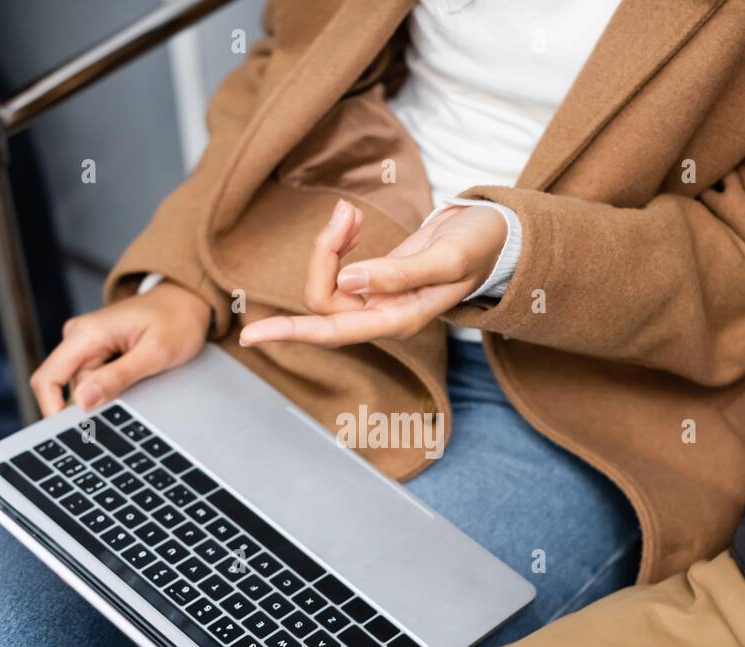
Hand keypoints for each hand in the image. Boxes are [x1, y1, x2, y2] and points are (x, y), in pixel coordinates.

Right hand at [30, 281, 210, 415]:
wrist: (185, 301)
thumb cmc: (176, 321)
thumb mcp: (155, 353)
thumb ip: (118, 377)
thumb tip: (83, 401)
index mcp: (86, 333)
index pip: (47, 378)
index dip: (52, 410)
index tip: (75, 431)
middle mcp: (78, 337)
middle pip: (69, 388)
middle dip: (95, 403)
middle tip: (133, 400)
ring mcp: (85, 344)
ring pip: (83, 387)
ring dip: (108, 394)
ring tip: (141, 379)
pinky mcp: (94, 352)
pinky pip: (93, 380)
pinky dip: (111, 387)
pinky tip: (134, 378)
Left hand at [238, 198, 506, 347]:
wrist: (494, 236)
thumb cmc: (479, 248)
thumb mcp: (446, 258)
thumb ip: (398, 275)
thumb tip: (349, 282)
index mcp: (399, 319)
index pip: (334, 329)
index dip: (291, 332)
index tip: (250, 336)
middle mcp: (381, 316)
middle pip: (324, 298)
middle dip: (324, 254)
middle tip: (348, 212)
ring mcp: (375, 300)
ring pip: (327, 281)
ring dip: (331, 243)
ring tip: (352, 212)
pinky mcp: (372, 281)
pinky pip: (337, 266)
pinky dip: (338, 240)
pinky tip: (353, 220)